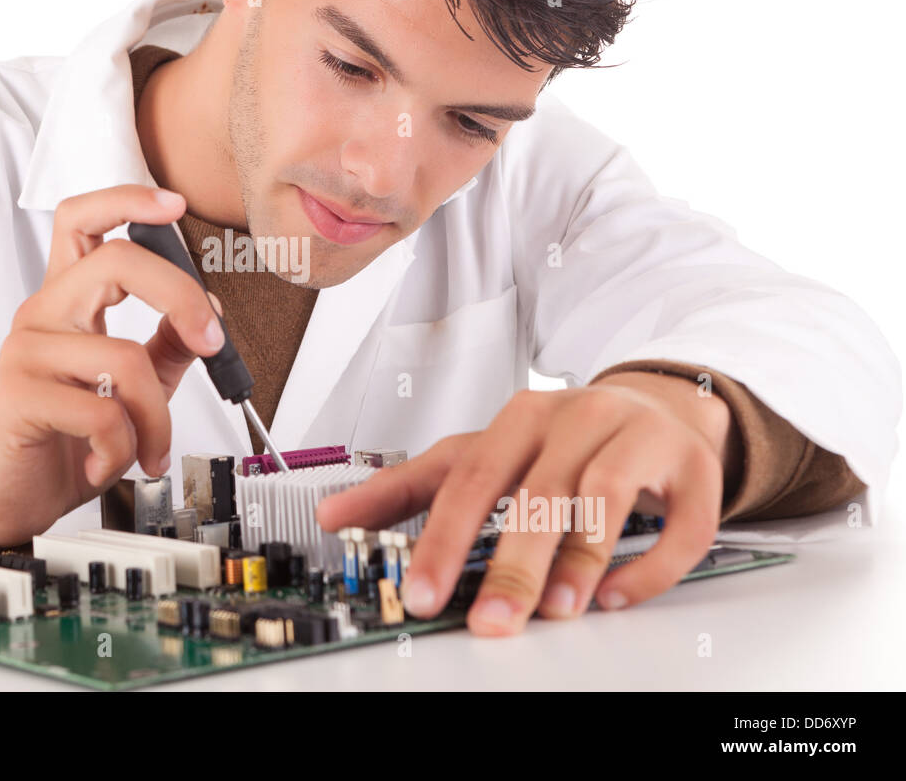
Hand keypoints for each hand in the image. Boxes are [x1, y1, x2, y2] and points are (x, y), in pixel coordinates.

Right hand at [0, 185, 224, 547]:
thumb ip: (165, 347)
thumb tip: (209, 313)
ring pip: (124, 358)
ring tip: (149, 451)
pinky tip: (105, 464)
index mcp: (68, 301)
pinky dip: (121, 450)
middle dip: (183, 297)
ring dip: (156, 419)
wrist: (12, 496)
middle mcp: (44, 314)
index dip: (126, 200)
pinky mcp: (18, 394)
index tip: (173, 204)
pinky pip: (101, 413)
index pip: (82, 222)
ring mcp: (27, 351)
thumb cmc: (64, 437)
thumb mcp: (130, 388)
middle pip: (117, 262)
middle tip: (212, 343)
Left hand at [317, 372, 739, 634]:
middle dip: (512, 564)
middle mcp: (576, 420)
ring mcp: (638, 439)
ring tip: (556, 612)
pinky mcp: (694, 469)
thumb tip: (333, 516)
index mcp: (518, 418)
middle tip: (490, 621)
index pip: (470, 478)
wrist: (656, 405)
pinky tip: (616, 596)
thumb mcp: (480, 453)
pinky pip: (680, 523)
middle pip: (539, 493)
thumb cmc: (560, 437)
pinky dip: (649, 565)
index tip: (420, 591)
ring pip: (608, 497)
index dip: (442, 538)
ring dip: (580, 560)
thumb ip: (409, 486)